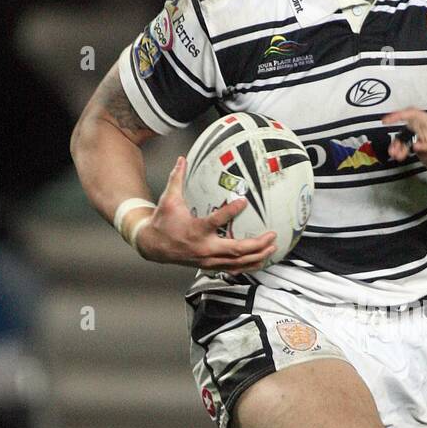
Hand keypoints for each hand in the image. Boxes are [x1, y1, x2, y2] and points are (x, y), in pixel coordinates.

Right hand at [135, 156, 276, 270]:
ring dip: (257, 257)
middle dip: (257, 244)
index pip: (216, 221)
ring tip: (273, 248)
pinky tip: (260, 261)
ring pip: (237, 263)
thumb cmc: (163, 222)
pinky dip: (248, 266)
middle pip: (236, 250)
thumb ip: (177, 179)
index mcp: (195, 230)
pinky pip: (233, 269)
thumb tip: (182, 159)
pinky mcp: (210, 266)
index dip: (231, 211)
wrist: (153, 246)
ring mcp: (208, 260)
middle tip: (272, 235)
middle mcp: (204, 248)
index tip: (244, 201)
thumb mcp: (168, 199)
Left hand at [382, 108, 426, 188]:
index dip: (399, 115)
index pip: (417, 115)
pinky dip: (426, 144)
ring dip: (409, 142)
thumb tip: (407, 146)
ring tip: (398, 154)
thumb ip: (420, 150)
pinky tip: (416, 147)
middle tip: (392, 151)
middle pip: (417, 121)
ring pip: (426, 130)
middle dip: (400, 135)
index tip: (385, 121)